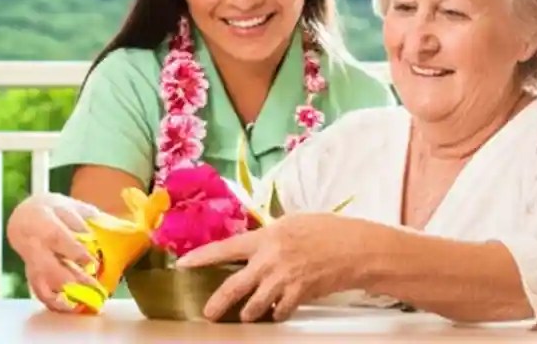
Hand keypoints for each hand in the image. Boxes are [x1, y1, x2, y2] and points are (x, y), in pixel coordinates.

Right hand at [6, 193, 103, 311]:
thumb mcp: (71, 206)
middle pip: (49, 265)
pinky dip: (54, 303)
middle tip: (95, 287)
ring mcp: (31, 261)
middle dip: (73, 279)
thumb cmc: (53, 210)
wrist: (24, 217)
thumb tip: (117, 229)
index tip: (93, 263)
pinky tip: (72, 307)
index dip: (75, 252)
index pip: (58, 238)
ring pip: (43, 283)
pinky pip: (40, 292)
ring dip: (65, 295)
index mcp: (44, 221)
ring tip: (86, 302)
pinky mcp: (32, 274)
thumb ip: (91, 219)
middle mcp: (34, 244)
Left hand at [175, 212, 364, 321]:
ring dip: (249, 312)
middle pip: (234, 286)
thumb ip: (269, 234)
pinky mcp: (298, 295)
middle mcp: (270, 260)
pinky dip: (276, 313)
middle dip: (218, 303)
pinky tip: (278, 310)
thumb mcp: (292, 222)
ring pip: (254, 306)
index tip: (183, 264)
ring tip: (246, 313)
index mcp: (266, 237)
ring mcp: (283, 280)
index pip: (226, 248)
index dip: (202, 257)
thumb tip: (254, 244)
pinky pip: (278, 312)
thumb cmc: (325, 230)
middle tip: (208, 313)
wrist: (354, 249)